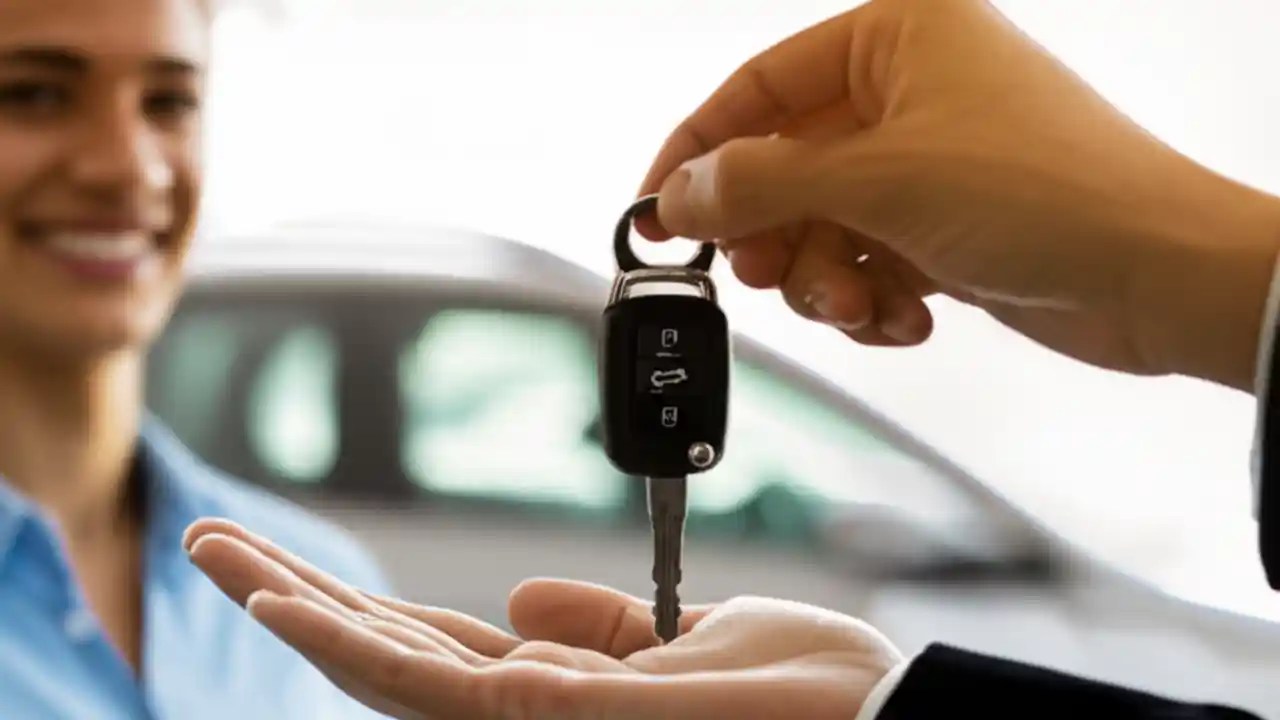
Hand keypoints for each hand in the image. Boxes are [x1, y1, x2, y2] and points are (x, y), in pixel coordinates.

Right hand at [184, 518, 902, 719]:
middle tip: (215, 546)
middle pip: (394, 655)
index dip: (364, 610)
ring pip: (389, 671)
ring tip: (217, 557)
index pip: (443, 649)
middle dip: (303, 603)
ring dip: (298, 612)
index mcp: (573, 691)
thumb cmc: (821, 695)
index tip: (301, 568)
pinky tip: (285, 605)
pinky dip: (350, 647)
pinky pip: (432, 688)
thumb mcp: (704, 635)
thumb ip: (606, 624)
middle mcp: (540, 716)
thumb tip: (522, 596)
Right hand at [638, 0, 1279, 390]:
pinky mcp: (947, 229)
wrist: (1158, 279)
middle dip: (776, 235)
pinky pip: (867, 262)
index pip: (757, 88)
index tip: (656, 211)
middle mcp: (910, 92)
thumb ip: (757, 186)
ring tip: (861, 304)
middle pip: (784, 168)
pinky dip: (872, 298)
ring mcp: (929, 164)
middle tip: (767, 271)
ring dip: (827, 280)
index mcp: (896, 37)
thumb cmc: (1044, 194)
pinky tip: (906, 319)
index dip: (697, 152)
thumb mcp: (875, 180)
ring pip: (822, 226)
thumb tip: (674, 197)